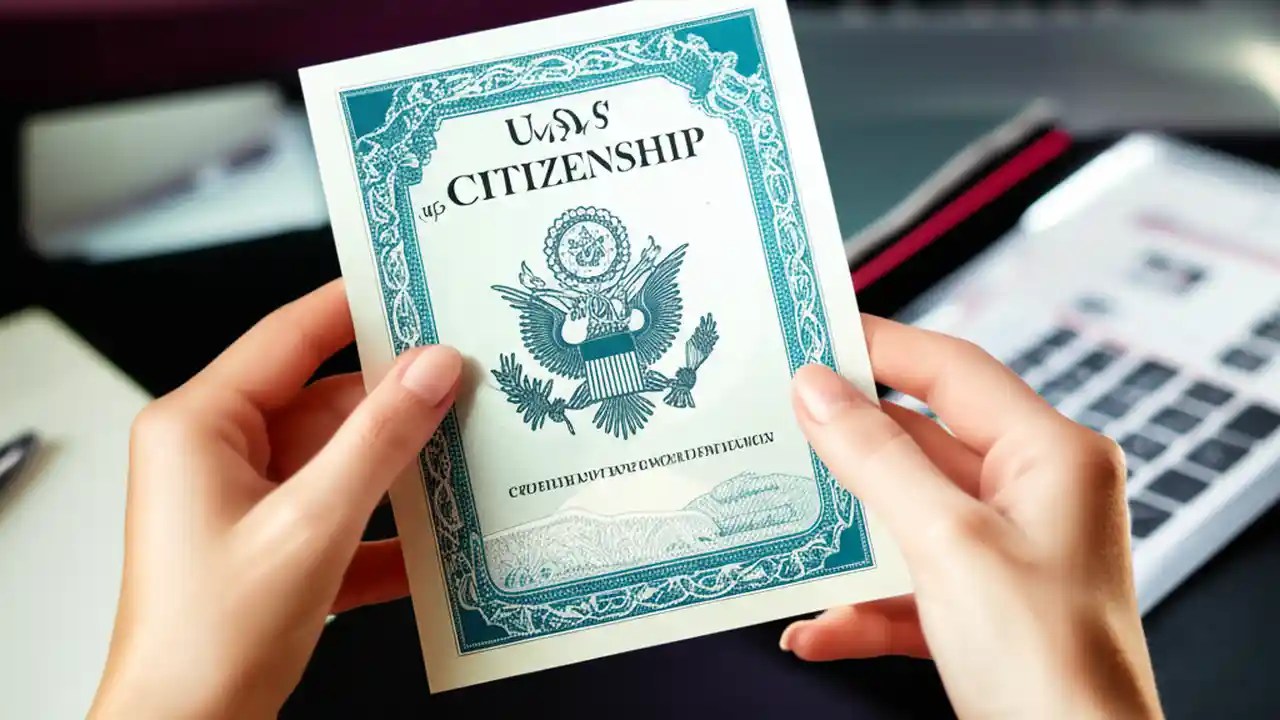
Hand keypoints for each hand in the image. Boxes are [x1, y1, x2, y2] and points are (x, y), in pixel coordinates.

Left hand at [90, 281, 461, 718]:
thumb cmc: (211, 640)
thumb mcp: (311, 524)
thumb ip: (379, 439)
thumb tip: (433, 368)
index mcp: (199, 426)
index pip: (290, 335)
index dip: (358, 307)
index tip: (419, 288)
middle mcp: (215, 454)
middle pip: (324, 400)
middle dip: (397, 402)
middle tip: (469, 386)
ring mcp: (243, 502)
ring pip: (338, 458)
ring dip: (398, 467)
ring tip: (466, 458)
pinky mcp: (270, 544)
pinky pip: (339, 512)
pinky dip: (384, 527)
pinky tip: (434, 542)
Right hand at [782, 316, 1162, 718]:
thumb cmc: (1049, 667)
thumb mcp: (947, 544)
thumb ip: (877, 459)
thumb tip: (818, 390)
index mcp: (1053, 456)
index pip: (954, 369)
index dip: (879, 346)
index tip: (812, 334)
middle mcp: (1037, 495)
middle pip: (921, 444)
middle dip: (846, 449)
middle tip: (777, 425)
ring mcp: (1009, 554)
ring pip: (906, 519)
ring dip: (845, 540)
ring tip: (786, 529)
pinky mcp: (983, 609)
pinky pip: (908, 587)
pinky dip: (861, 607)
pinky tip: (817, 629)